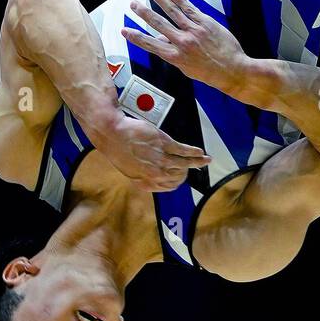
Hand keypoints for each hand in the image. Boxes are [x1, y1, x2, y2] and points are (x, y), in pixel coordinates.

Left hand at [89, 108, 211, 192]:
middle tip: (194, 166)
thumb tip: (150, 180)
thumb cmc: (118, 150)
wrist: (114, 134)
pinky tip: (200, 152)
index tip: (182, 178)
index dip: (177, 182)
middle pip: (179, 176)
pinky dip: (194, 152)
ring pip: (185, 163)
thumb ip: (142, 176)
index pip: (169, 186)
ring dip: (198, 162)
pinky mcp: (165, 143)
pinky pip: (183, 150)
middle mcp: (156, 172)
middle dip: (188, 172)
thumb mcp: (128, 170)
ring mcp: (161, 158)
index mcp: (146, 181)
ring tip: (206, 160)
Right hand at [123, 0, 249, 96]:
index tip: (125, 31)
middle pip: (158, 24)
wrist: (234, 71)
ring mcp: (194, 31)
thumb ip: (173, 55)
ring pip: (172, 11)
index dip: (136, 37)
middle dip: (143, 12)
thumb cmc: (212, 73)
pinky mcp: (205, 23)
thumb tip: (162, 42)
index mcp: (175, 57)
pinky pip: (189, 8)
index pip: (150, 44)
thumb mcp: (187, 69)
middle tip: (133, 4)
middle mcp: (182, 43)